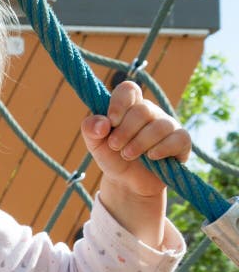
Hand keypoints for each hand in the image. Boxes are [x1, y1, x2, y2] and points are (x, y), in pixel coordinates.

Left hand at [80, 80, 190, 198]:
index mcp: (129, 106)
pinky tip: (151, 157)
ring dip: (140, 143)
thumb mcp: (95, 144)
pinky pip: (178, 139)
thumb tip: (103, 124)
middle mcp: (150, 112)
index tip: (112, 122)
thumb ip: (90, 129)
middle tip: (115, 146)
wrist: (126, 182)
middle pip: (143, 110)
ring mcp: (168, 125)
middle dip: (125, 131)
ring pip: (159, 126)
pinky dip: (162, 149)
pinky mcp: (181, 142)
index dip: (120, 103)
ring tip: (128, 155)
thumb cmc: (112, 156)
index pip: (129, 89)